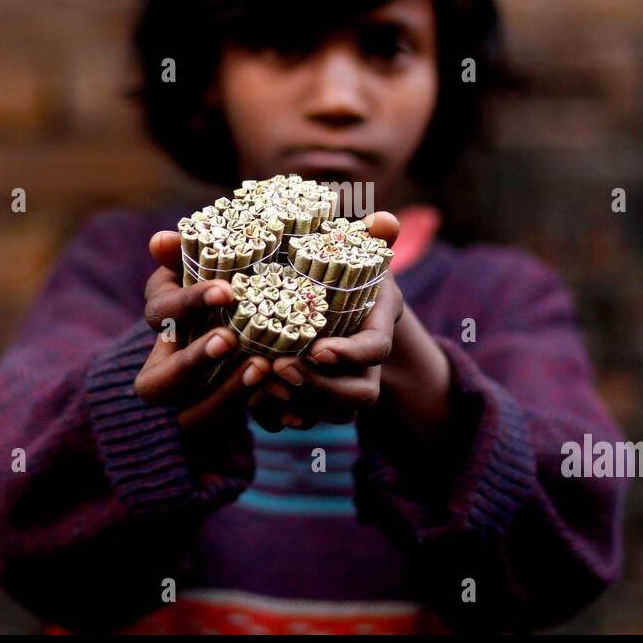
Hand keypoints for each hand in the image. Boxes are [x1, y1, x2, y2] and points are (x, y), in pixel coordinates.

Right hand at [134, 230, 295, 432]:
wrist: (254, 322)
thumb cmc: (229, 280)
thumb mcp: (208, 262)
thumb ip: (187, 250)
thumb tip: (161, 241)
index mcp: (162, 321)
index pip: (158, 313)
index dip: (187, 304)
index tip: (227, 290)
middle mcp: (165, 367)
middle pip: (156, 384)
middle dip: (191, 362)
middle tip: (229, 340)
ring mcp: (191, 400)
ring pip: (191, 416)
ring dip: (225, 394)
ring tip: (262, 367)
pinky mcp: (223, 417)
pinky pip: (229, 433)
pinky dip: (261, 417)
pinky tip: (289, 401)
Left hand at [260, 210, 404, 430]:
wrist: (335, 302)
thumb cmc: (341, 270)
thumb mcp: (355, 251)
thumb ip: (369, 236)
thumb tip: (386, 219)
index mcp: (376, 327)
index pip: (376, 350)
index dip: (351, 355)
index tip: (319, 349)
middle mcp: (366, 365)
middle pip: (360, 395)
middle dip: (321, 388)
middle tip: (281, 368)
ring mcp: (343, 386)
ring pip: (334, 415)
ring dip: (300, 404)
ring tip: (262, 380)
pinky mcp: (317, 401)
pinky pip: (305, 423)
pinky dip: (281, 417)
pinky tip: (256, 402)